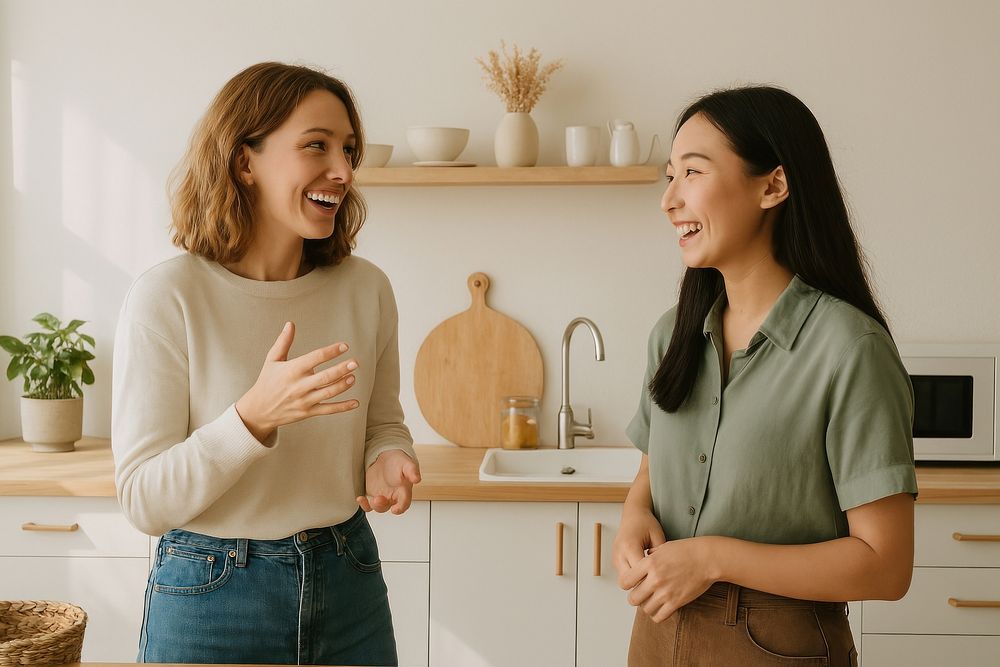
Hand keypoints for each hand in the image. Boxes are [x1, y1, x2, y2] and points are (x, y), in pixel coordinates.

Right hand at [236, 322, 358, 441]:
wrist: (259, 410)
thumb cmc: (267, 381)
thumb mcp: (272, 360)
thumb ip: (283, 342)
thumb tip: (290, 324)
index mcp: (292, 370)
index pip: (315, 358)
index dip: (331, 351)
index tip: (344, 346)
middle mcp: (299, 386)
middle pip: (325, 377)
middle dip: (342, 369)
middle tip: (355, 362)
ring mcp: (304, 400)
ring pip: (328, 393)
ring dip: (343, 385)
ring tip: (353, 377)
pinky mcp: (308, 412)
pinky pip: (328, 410)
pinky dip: (343, 407)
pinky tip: (356, 403)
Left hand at [357, 449, 420, 514]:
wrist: (387, 456)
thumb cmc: (399, 461)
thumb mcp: (407, 463)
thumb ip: (412, 470)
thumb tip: (417, 479)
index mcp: (404, 490)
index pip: (404, 503)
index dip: (400, 508)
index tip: (395, 510)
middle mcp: (393, 496)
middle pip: (388, 507)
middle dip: (382, 505)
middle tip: (378, 499)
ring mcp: (382, 496)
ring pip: (378, 507)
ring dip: (373, 505)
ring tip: (370, 499)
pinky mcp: (373, 494)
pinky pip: (368, 504)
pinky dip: (363, 504)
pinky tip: (360, 498)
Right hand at [613, 506, 666, 581]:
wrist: (633, 514)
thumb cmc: (646, 523)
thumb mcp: (658, 537)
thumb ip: (660, 556)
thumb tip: (666, 574)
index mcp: (629, 547)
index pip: (638, 574)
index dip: (650, 581)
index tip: (662, 584)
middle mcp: (619, 554)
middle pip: (628, 581)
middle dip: (642, 586)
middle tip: (657, 587)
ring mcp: (615, 558)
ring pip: (624, 581)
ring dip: (636, 583)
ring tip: (651, 581)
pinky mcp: (615, 561)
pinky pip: (624, 576)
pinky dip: (633, 578)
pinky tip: (645, 576)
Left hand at [620, 537, 714, 622]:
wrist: (708, 559)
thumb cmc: (687, 550)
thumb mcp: (664, 547)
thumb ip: (650, 556)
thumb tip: (640, 561)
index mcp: (649, 563)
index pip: (626, 581)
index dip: (627, 585)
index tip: (633, 584)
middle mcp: (655, 578)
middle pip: (633, 599)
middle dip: (636, 598)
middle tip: (642, 595)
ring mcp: (666, 592)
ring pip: (645, 609)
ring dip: (647, 606)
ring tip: (653, 601)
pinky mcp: (676, 602)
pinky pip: (659, 616)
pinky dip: (658, 614)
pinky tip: (661, 608)